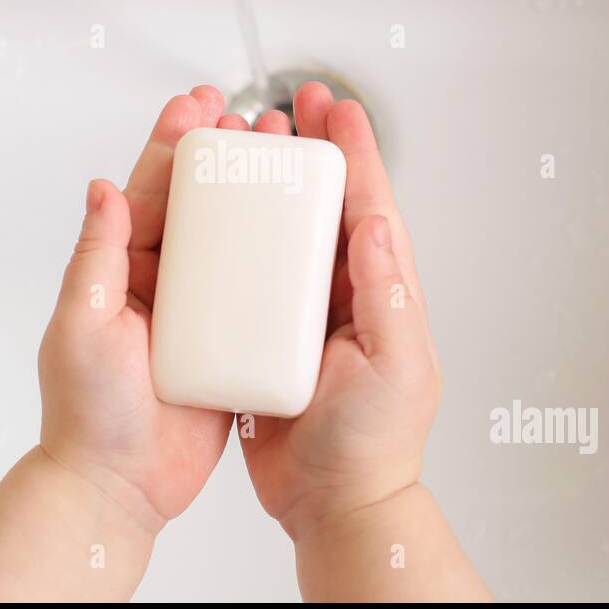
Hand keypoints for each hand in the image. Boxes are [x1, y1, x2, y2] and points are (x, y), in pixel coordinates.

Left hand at [37, 85, 237, 534]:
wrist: (118, 487)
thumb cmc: (87, 412)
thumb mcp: (82, 322)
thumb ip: (96, 255)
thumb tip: (104, 187)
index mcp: (121, 271)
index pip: (149, 191)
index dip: (174, 144)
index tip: (199, 104)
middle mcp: (159, 285)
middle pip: (195, 207)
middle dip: (221, 159)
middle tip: (252, 119)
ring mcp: (194, 315)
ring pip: (228, 244)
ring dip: (252, 202)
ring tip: (282, 161)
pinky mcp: (224, 347)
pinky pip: (251, 295)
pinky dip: (273, 263)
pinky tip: (301, 238)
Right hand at [237, 84, 442, 538]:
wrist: (332, 504)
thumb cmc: (373, 445)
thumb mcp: (395, 366)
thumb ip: (386, 294)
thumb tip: (373, 223)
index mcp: (381, 291)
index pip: (368, 205)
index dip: (353, 152)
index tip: (335, 107)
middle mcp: (343, 293)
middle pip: (325, 205)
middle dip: (312, 151)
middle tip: (291, 104)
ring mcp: (304, 314)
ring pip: (286, 234)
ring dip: (270, 187)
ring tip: (249, 146)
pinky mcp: (269, 338)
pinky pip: (251, 280)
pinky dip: (235, 244)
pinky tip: (213, 224)